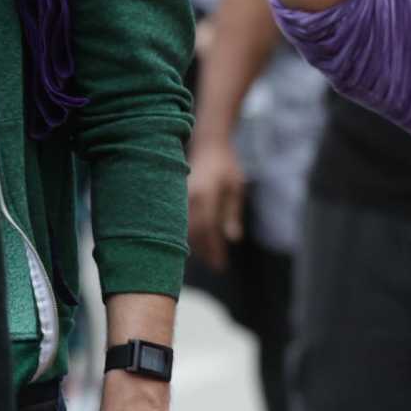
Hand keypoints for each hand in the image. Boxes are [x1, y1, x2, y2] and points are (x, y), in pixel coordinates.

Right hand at [186, 134, 246, 270]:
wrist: (208, 144)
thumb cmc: (225, 165)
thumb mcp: (235, 187)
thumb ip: (232, 213)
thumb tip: (232, 239)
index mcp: (205, 196)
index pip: (208, 230)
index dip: (214, 249)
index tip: (221, 265)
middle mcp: (188, 199)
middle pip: (194, 234)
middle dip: (205, 252)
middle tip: (216, 267)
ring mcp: (178, 198)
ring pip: (183, 229)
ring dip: (195, 246)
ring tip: (208, 260)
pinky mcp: (175, 198)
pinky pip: (178, 222)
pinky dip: (187, 235)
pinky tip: (194, 244)